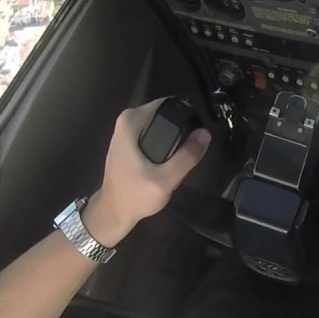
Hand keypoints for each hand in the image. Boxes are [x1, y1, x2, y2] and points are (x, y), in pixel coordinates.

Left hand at [82, 98, 211, 247]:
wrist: (113, 212)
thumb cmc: (135, 195)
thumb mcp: (166, 179)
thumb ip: (186, 156)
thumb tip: (205, 133)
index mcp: (131, 122)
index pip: (167, 104)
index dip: (185, 116)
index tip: (196, 135)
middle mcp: (126, 120)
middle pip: (164, 113)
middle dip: (180, 128)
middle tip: (190, 150)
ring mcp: (125, 130)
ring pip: (160, 123)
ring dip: (174, 136)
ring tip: (181, 156)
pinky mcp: (128, 140)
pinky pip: (153, 131)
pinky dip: (164, 142)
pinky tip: (169, 159)